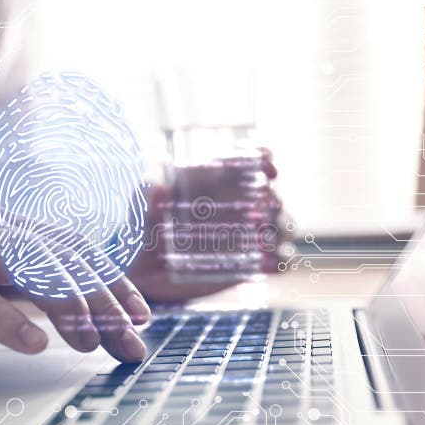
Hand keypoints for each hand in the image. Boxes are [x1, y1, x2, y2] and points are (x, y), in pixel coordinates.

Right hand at [0, 207, 150, 361]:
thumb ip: (20, 290)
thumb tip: (78, 314)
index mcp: (0, 228)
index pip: (71, 248)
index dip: (111, 281)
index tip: (140, 316)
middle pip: (60, 254)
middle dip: (104, 298)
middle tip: (133, 339)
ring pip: (24, 264)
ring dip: (67, 304)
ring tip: (95, 343)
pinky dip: (4, 317)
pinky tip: (33, 343)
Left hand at [128, 148, 285, 301]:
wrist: (141, 264)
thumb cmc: (143, 220)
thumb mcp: (140, 200)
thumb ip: (148, 192)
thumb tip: (160, 189)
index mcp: (220, 179)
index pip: (254, 160)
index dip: (266, 159)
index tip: (265, 167)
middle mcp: (241, 203)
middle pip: (274, 195)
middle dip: (275, 200)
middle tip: (263, 208)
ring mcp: (248, 234)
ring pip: (284, 225)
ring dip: (282, 228)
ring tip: (264, 236)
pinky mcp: (250, 264)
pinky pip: (279, 260)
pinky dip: (281, 259)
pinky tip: (267, 262)